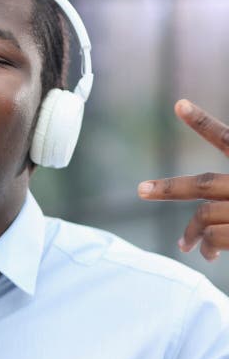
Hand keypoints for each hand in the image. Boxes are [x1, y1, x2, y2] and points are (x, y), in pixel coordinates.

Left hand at [138, 99, 228, 261]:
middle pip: (204, 185)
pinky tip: (207, 253)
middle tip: (141, 190)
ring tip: (185, 245)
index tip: (178, 104)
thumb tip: (211, 211)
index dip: (204, 123)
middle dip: (169, 188)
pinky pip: (217, 239)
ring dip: (192, 232)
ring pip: (206, 217)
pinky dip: (208, 245)